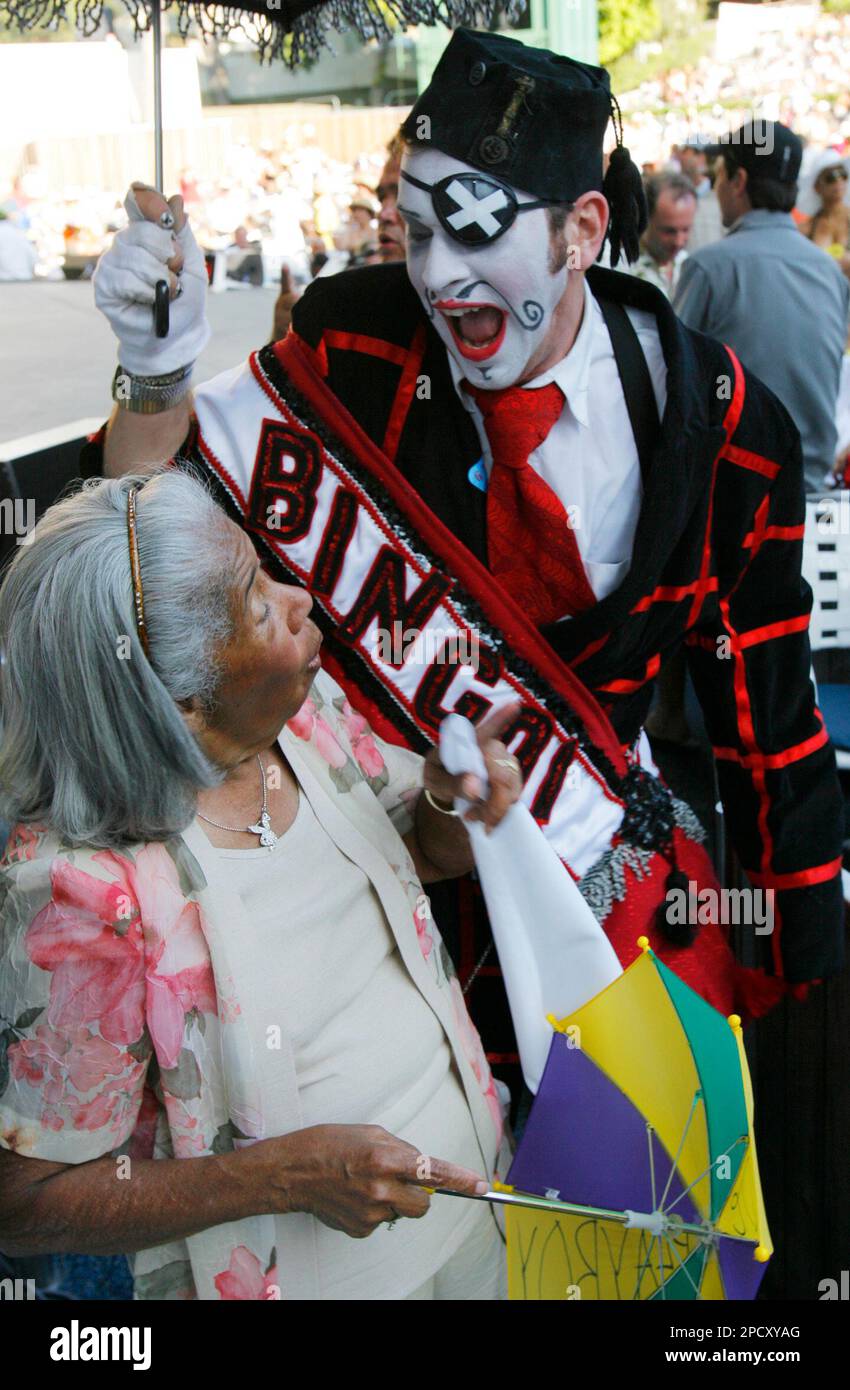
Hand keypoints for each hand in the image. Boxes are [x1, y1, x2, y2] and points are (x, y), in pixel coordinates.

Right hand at [93, 181, 210, 374]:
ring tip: (166, 292)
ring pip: (136, 258)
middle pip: (142, 232)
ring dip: (159, 279)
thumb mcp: (192, 263)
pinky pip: (126, 279)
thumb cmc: (183, 300)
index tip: (167, 216)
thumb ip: (183, 233)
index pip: (139, 202)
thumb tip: (176, 199)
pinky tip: (149, 301)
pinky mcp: (103, 286)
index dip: (150, 202)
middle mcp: (124, 244)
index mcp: (144, 234)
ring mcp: (111, 264)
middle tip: (175, 274)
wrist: (176, 335)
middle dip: (167, 255)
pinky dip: (146, 291)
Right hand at [259, 1124, 487, 1238]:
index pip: (432, 1171)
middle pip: (423, 1203)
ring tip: (365, 1182)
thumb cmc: (328, 1144)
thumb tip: (423, 1166)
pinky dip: (375, 1209)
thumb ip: (401, 1149)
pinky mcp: (359, 1230)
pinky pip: (381, 1221)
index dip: (460, 1180)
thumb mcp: (369, 1132)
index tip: (480, 1185)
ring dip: (393, 1199)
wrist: (292, 1172)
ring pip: (401, 1212)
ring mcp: (370, 1213)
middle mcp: (380, 1188)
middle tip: (400, 1179)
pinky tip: (354, 1195)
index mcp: (384, 1158)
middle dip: (419, 1193)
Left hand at [423, 700, 522, 832]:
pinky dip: (501, 810)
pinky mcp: (511, 777)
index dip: (501, 718)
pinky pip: (515, 794)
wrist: (447, 787)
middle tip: (472, 818)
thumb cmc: (439, 775)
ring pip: (511, 786)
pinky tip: (488, 817)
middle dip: (492, 803)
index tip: (515, 705)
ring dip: (495, 808)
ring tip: (474, 817)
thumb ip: (452, 782)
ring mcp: (504, 761)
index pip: (486, 729)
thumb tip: (475, 786)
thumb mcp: (435, 779)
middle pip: (502, 773)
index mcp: (467, 741)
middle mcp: (490, 747)